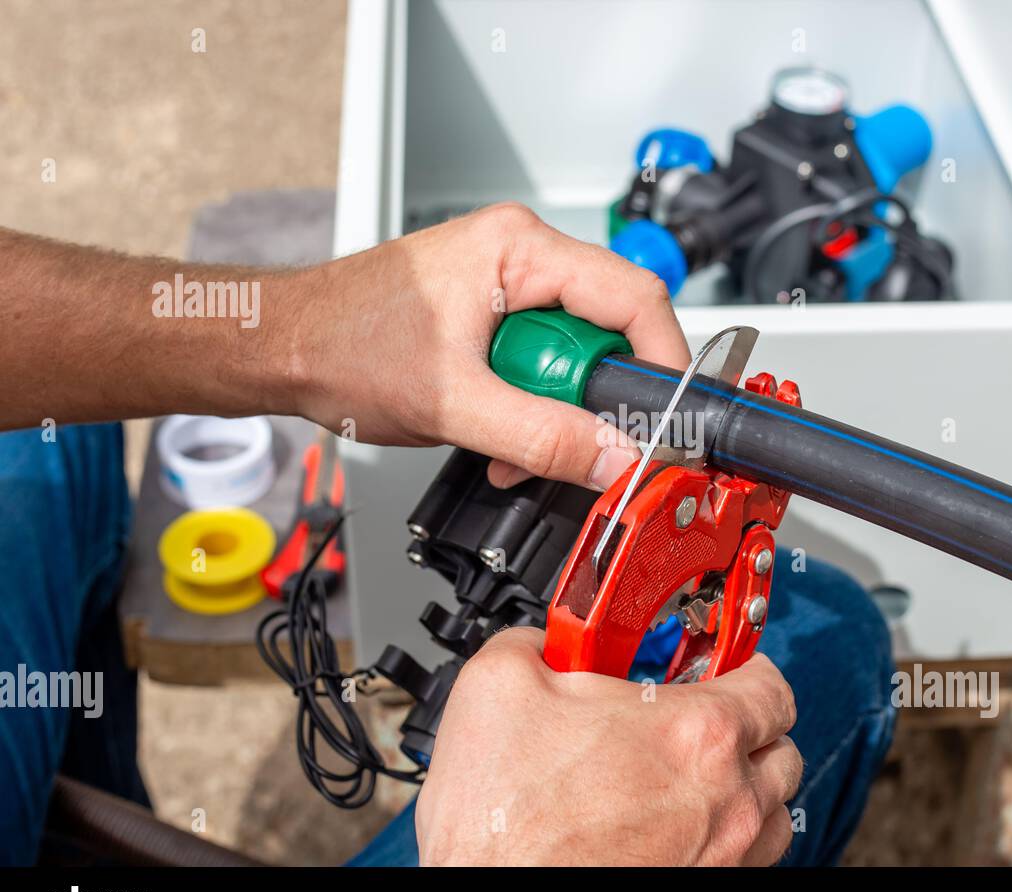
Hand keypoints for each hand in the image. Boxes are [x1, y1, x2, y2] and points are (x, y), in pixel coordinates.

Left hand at [285, 203, 691, 488]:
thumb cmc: (341, 344)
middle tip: (563, 441)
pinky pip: (542, 363)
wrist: (281, 347)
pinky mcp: (493, 312)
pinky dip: (529, 407)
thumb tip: (615, 458)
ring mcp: (507, 283)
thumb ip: (542, 437)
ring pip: (575, 356)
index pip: (635, 297)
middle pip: (608, 332)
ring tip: (508, 441)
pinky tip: (496, 432)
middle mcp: (520, 255)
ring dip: (553, 412)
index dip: (661, 362)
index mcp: (519, 247)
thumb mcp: (453, 404)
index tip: (664, 417)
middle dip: (588, 400)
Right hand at [414, 627, 802, 865]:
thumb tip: (549, 640)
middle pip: (782, 750)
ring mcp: (723, 857)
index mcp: (697, 733)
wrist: (488, 891)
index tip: (721, 669)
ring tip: (692, 778)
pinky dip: (727, 839)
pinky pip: (748, 861)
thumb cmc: (501, 821)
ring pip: (773, 812)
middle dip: (747, 729)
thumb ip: (541, 640)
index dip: (746, 668)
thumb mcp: (498, 684)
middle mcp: (729, 800)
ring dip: (744, 788)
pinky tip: (680, 827)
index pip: (772, 686)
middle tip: (697, 721)